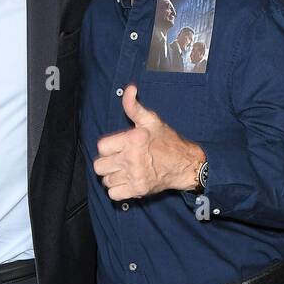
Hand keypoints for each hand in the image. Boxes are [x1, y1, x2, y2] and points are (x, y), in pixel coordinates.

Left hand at [92, 85, 202, 199]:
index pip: (101, 147)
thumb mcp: (151, 120)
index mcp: (132, 139)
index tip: (117, 147)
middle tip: (118, 160)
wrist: (184, 164)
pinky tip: (126, 182)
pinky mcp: (137, 190)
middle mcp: (131, 158)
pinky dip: (117, 190)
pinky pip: (113, 194)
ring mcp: (134, 175)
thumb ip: (134, 106)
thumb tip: (129, 89)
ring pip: (105, 180)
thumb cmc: (167, 141)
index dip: (108, 147)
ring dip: (112, 176)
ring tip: (124, 171)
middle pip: (99, 165)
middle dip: (107, 163)